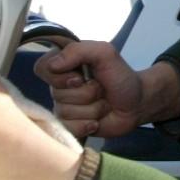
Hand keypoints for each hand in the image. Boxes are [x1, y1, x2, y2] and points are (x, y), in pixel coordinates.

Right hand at [36, 40, 161, 139]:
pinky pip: (68, 129)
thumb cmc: (120, 76)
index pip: (43, 68)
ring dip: (92, 109)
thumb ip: (78, 51)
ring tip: (103, 103)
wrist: (137, 103)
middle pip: (57, 94)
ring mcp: (64, 107)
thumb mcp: (105, 53)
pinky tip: (97, 121)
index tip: (80, 77)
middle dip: (86, 93)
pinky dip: (87, 125)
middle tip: (101, 89)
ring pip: (65, 112)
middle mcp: (59, 86)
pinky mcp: (70, 126)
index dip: (61, 76)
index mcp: (64, 64)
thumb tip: (53, 65)